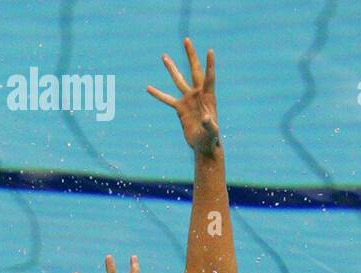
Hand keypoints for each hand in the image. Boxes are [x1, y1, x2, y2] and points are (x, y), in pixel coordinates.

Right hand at [147, 38, 219, 155]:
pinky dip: (158, 94)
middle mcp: (198, 93)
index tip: (210, 51)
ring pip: (178, 80)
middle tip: (186, 40)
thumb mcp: (212, 132)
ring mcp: (188, 99)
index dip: (209, 64)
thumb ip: (210, 124)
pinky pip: (166, 99)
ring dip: (171, 68)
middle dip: (190, 55)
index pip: (209, 77)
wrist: (203, 144)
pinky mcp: (179, 108)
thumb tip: (206, 118)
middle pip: (194, 70)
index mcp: (208, 96)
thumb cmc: (210, 138)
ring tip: (164, 56)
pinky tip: (148, 88)